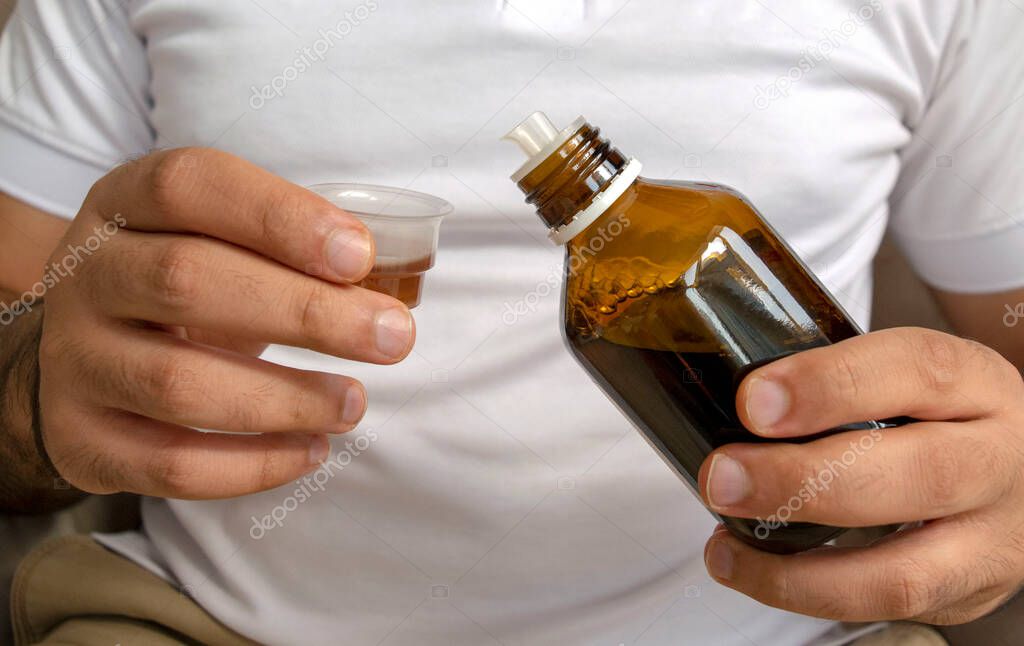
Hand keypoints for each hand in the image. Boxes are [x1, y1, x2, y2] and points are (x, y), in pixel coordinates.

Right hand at [38, 148, 413, 498]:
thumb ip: (286, 250)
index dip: (278, 217)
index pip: (188, 186)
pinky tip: (312, 450)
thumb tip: (383, 291)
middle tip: (393, 337)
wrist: (88, 356)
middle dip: (307, 312)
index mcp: (123, 205)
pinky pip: (169, 465)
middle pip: (188, 280)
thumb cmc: (184, 289)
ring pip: (179, 383)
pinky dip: (253, 465)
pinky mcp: (82, 440)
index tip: (359, 257)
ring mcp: (74, 360)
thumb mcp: (218, 242)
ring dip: (287, 398)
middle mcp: (86, 275)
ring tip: (355, 403)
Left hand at [698, 327, 1023, 623]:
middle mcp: (998, 460)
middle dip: (803, 480)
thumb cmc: (938, 415)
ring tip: (727, 546)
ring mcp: (991, 538)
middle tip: (725, 476)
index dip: (829, 385)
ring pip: (906, 572)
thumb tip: (735, 400)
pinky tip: (756, 571)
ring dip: (798, 569)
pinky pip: (885, 608)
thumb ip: (835, 380)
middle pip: (920, 475)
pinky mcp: (967, 593)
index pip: (915, 370)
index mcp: (976, 382)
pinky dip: (807, 593)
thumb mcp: (905, 373)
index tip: (754, 399)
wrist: (1012, 467)